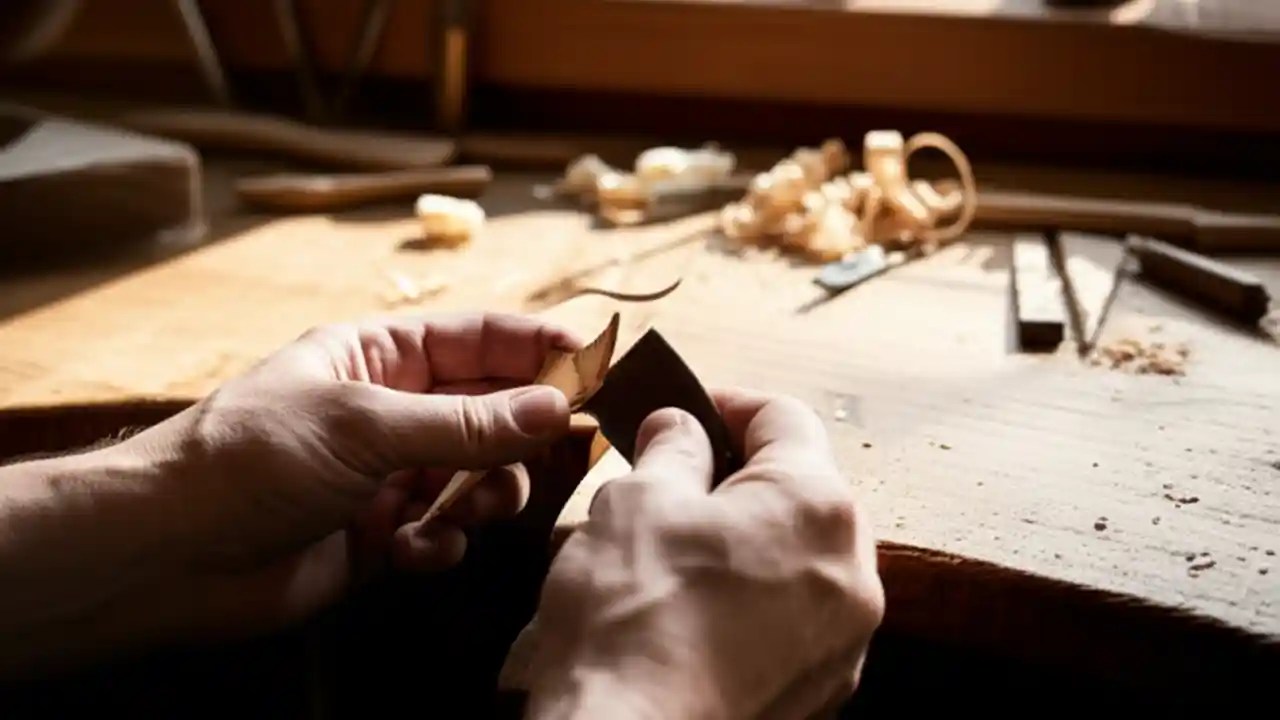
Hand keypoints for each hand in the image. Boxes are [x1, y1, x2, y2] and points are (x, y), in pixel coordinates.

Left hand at [115, 313, 578, 637]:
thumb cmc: (247, 461)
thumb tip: (556, 407)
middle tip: (562, 449)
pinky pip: (445, 532)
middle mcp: (392, 408)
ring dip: (485, 496)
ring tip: (465, 514)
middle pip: (493, 407)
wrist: (168, 556)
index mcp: (379, 354)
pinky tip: (410, 553)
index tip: (596, 362)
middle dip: (524, 432)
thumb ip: (466, 423)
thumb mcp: (363, 426)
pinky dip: (441, 544)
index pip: (481, 337)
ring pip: (480, 475)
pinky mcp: (382, 534)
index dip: (541, 345)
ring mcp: (389, 472)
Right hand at [526, 390, 883, 719]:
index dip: (726, 403)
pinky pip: (797, 618)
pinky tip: (698, 611)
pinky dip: (758, 600)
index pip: (784, 417)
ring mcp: (843, 638)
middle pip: (804, 489)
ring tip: (680, 551)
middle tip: (676, 479)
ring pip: (802, 557)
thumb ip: (671, 448)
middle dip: (741, 475)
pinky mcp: (821, 689)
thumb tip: (680, 429)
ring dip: (751, 540)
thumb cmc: (631, 621)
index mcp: (815, 505)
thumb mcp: (637, 500)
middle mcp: (851, 570)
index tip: (685, 412)